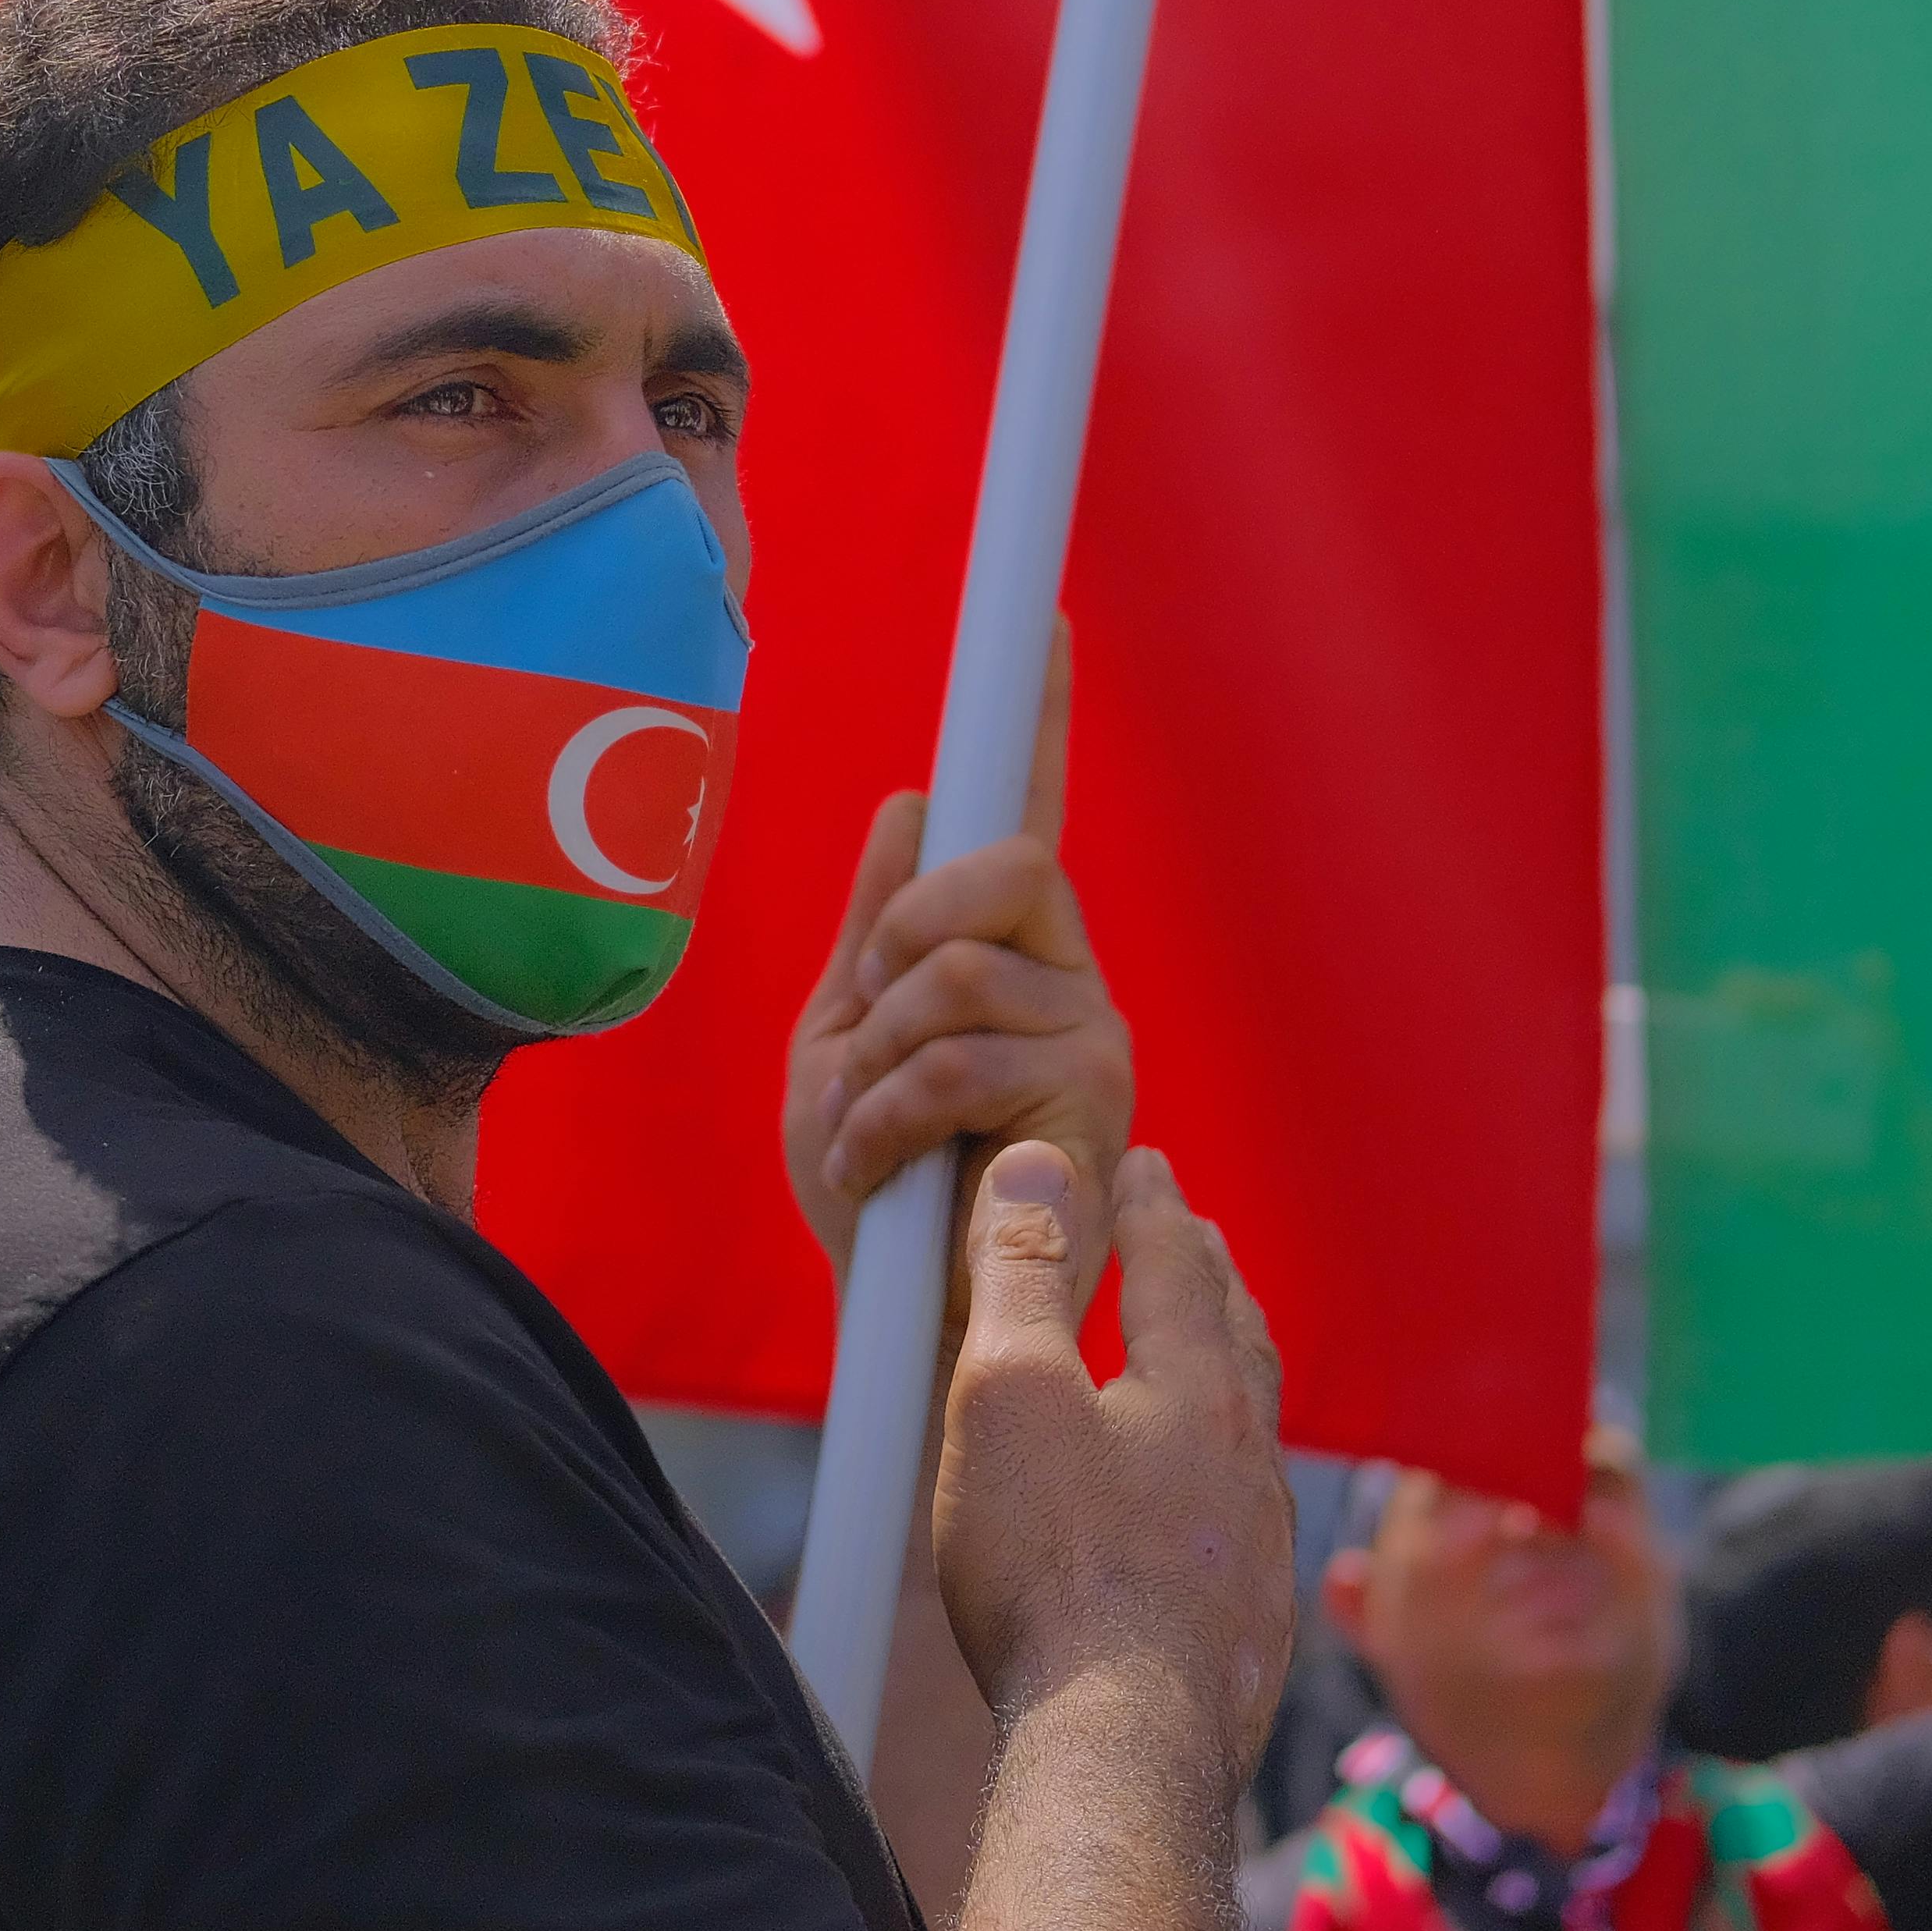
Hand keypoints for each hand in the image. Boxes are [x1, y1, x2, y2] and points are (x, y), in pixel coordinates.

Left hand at [782, 627, 1132, 1290]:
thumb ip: (876, 930)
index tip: (1043, 615)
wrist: (892, 1314)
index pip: (1029, 807)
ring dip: (876, 1057)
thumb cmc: (871, 1188)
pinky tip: (886, 1170)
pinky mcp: (1091, 1101)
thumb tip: (911, 802)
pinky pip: (957, 1055)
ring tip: (872, 1130)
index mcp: (1007, 945)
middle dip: (900, 943)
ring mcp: (1091, 1033)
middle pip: (994, 866)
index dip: (1037, 711)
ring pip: (956, 971)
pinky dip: (884, 1116)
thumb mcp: (840, 1040)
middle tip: (872, 1032)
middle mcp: (1069, 973)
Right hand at [930, 1143, 1290, 1794]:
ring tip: (1210, 1357)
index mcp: (1196, 1388)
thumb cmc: (1055, 1568)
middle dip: (1209, 1276)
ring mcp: (1260, 1547)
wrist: (1123, 1747)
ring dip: (1229, 1372)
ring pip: (1253, 1430)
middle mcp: (1248, 1459)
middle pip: (1238, 1338)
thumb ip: (1022, 1274)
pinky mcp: (1249, 1626)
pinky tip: (1206, 1506)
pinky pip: (1247, 1516)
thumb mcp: (1008, 1392)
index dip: (1152, 1205)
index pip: (1175, 1265)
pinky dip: (1224, 1472)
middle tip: (1194, 1236)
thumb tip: (1037, 1163)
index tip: (1146, 1162)